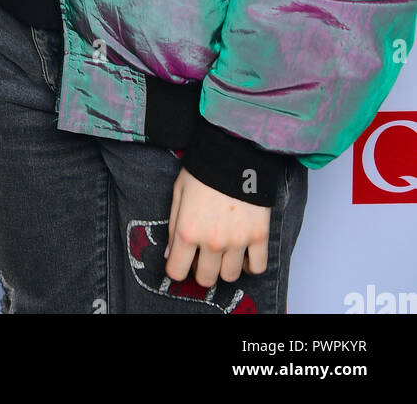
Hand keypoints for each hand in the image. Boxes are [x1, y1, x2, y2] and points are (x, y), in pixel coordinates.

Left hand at [164, 166, 269, 287]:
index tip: (181, 261)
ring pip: (230, 276)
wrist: (234, 151)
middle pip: (205, 278)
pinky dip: (249, 264)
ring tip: (223, 250)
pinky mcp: (259, 236)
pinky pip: (257, 267)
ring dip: (224, 267)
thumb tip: (171, 255)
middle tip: (203, 254)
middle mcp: (212, 241)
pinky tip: (243, 252)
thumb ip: (173, 226)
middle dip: (201, 269)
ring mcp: (237, 241)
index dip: (177, 268)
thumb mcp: (178, 193)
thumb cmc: (203, 169)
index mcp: (187, 231)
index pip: (177, 271)